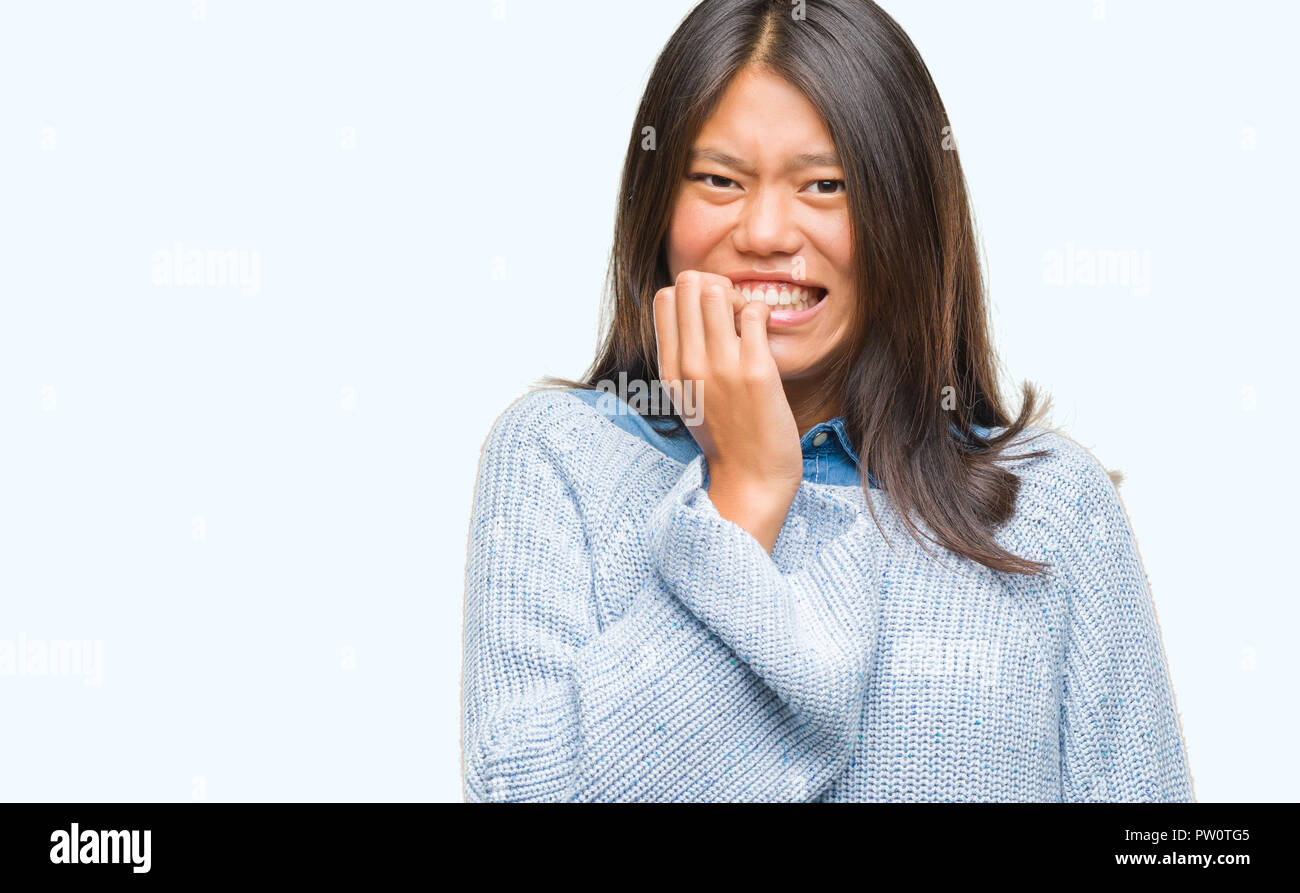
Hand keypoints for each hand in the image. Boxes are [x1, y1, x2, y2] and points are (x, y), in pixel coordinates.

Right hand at [653, 270, 802, 551]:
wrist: (751, 479)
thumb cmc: (727, 439)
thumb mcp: (689, 399)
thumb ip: (685, 361)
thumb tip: (692, 320)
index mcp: (670, 369)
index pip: (665, 298)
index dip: (693, 293)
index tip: (714, 315)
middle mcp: (689, 364)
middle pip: (689, 284)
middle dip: (716, 285)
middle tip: (736, 312)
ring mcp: (721, 367)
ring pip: (717, 290)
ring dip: (739, 295)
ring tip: (750, 321)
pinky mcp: (755, 371)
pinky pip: (755, 312)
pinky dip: (763, 312)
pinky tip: (767, 335)